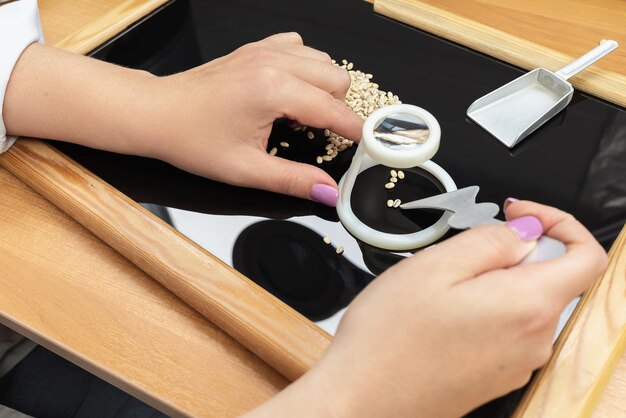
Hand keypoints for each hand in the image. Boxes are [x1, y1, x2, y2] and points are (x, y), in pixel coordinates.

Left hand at [143, 32, 362, 205]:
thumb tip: (329, 194)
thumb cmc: (192, 140)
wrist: (157, 113)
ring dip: (322, 88)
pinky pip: (299, 48)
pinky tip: (288, 91)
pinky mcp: (256, 47)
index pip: (333, 110)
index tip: (364, 146)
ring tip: (300, 115)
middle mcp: (274, 62)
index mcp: (273, 91)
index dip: (354, 131)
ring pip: (322, 60)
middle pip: (337, 79)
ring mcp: (265, 50)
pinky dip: (304, 68)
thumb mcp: (246, 170)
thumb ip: (293, 181)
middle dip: (337, 109)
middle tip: (320, 135)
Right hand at [246, 201, 606, 417]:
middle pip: (548, 278)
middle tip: (458, 253)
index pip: (586, 256)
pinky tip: (439, 316)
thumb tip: (524, 231)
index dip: (559, 223)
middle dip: (509, 254)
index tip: (520, 216)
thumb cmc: (389, 340)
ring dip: (490, 283)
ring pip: (521, 302)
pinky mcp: (495, 376)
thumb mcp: (435, 265)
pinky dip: (482, 310)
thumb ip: (491, 240)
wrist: (362, 397)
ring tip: (439, 289)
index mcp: (527, 306)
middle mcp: (532, 340)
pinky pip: (505, 329)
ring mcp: (516, 363)